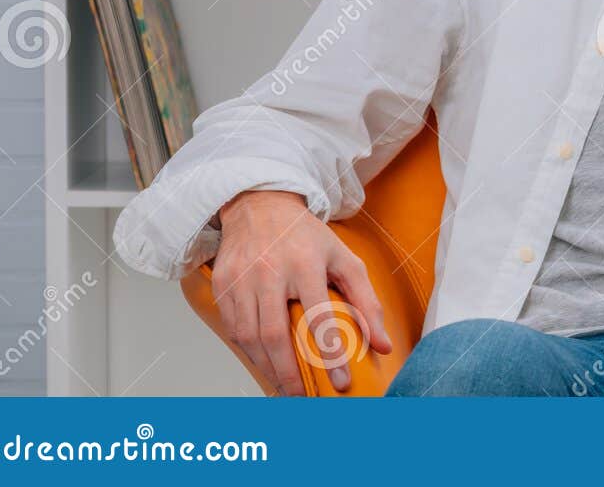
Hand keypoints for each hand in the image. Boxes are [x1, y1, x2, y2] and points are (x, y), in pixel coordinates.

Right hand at [211, 190, 391, 394]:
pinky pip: (232, 328)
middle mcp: (269, 271)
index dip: (331, 354)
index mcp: (305, 262)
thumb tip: (382, 344)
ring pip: (249, 337)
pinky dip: (248, 352)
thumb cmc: (306, 236)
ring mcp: (241, 278)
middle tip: (303, 398)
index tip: (341, 383)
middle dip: (290, 373)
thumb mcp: (344, 258)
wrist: (260, 204)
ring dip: (267, 368)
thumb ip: (366, 301)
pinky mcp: (221, 284)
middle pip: (275, 335)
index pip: (320, 316)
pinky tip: (264, 363)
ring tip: (285, 386)